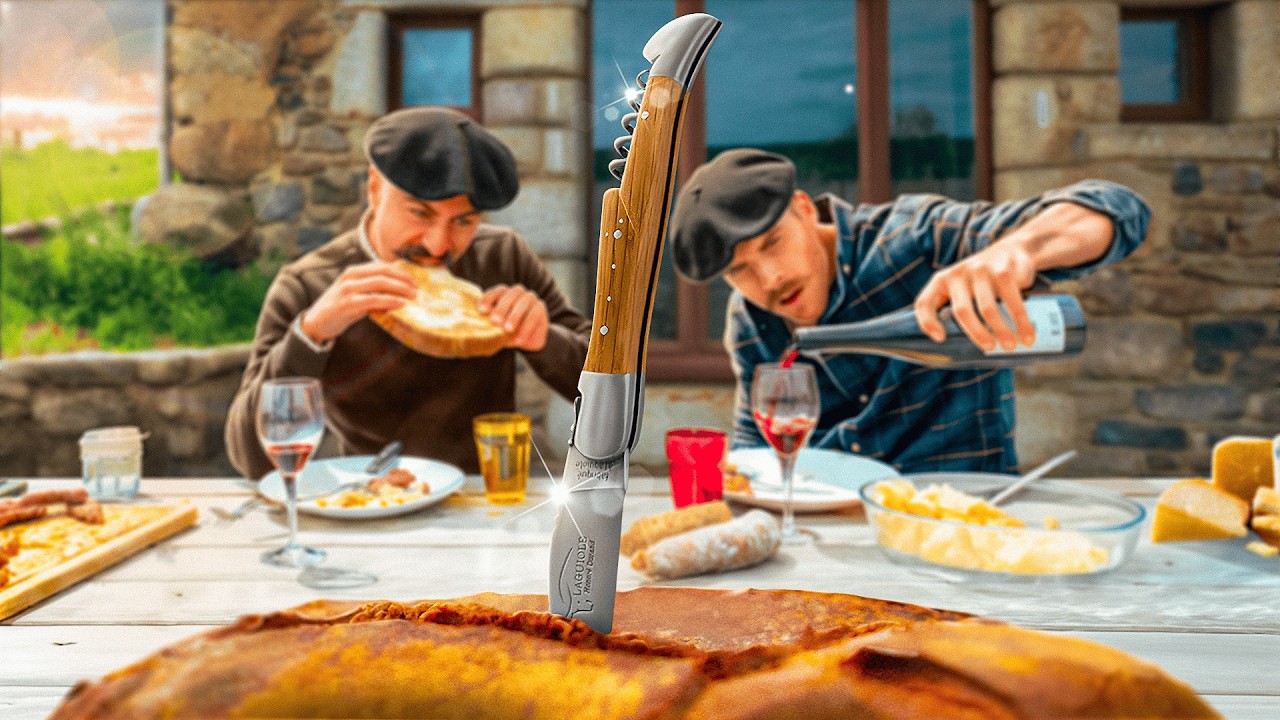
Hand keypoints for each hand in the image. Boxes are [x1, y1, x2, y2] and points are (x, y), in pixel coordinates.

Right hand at [300, 262, 416, 344]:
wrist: (316, 323)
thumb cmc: (340, 309)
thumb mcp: (358, 297)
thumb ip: (374, 293)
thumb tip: (398, 296)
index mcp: (354, 272)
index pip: (382, 266)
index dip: (400, 271)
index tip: (415, 279)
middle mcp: (351, 277)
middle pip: (383, 272)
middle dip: (404, 279)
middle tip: (418, 288)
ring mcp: (348, 289)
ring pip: (380, 283)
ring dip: (400, 288)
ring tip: (414, 296)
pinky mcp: (348, 304)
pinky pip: (373, 299)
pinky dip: (390, 300)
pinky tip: (401, 304)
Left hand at [478, 284, 549, 351]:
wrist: (527, 340)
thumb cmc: (507, 331)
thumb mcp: (497, 328)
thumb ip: (490, 324)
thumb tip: (477, 327)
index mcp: (505, 294)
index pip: (497, 291)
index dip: (489, 299)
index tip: (481, 310)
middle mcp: (518, 293)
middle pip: (510, 294)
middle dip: (502, 307)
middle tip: (495, 321)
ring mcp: (531, 299)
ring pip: (524, 302)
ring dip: (515, 316)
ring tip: (507, 330)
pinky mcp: (540, 309)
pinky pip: (534, 315)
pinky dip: (526, 327)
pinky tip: (519, 338)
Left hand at [913, 240, 1037, 351]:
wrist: (1012, 249)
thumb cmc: (982, 280)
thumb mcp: (963, 288)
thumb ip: (957, 309)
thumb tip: (960, 351)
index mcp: (942, 281)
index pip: (925, 302)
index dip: (927, 322)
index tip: (940, 339)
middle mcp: (958, 275)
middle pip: (962, 311)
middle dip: (976, 334)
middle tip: (989, 348)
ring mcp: (980, 271)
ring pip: (988, 308)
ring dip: (1001, 330)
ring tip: (1011, 346)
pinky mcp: (1004, 270)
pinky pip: (1011, 299)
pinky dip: (1020, 320)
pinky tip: (1027, 334)